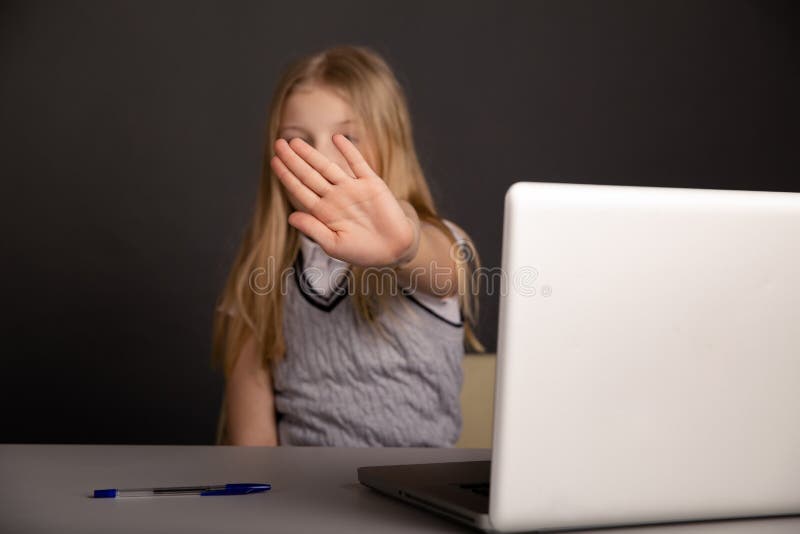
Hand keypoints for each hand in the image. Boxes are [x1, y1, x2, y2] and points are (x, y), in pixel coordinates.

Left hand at [270, 134, 417, 266]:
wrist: (394, 249)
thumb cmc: (363, 251)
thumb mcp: (334, 245)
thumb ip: (313, 229)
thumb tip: (291, 217)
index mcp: (324, 212)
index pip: (301, 190)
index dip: (287, 176)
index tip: (274, 162)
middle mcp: (335, 197)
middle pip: (310, 175)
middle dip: (293, 160)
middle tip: (278, 144)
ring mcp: (353, 189)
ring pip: (328, 167)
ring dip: (312, 154)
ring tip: (296, 142)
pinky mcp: (372, 184)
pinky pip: (358, 164)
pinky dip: (349, 151)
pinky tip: (337, 138)